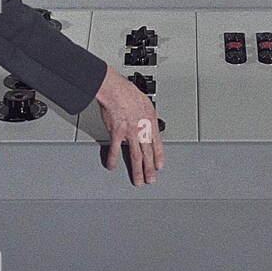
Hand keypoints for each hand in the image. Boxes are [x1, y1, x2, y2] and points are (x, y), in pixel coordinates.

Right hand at [94, 65, 163, 185]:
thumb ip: (146, 116)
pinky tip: (112, 166)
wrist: (115, 90)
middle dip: (150, 169)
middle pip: (148, 153)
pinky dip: (113, 159)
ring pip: (135, 156)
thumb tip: (146, 121)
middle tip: (151, 179)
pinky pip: (115, 150)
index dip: (159, 157)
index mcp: (150, 122)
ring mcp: (130, 133)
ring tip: (138, 180)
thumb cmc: (128, 92)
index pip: (157, 144)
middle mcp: (142, 130)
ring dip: (137, 170)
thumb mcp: (146, 103)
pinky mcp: (117, 133)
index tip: (159, 166)